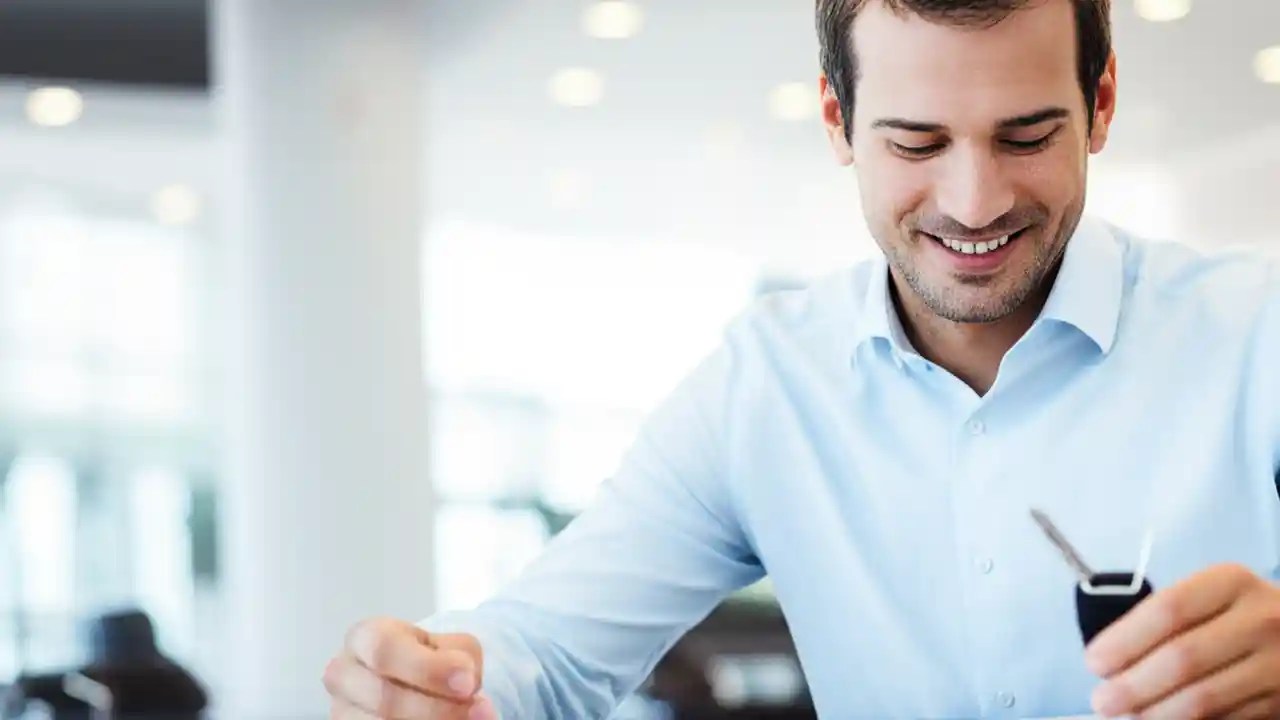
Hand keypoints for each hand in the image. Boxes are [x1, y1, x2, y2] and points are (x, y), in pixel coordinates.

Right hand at [323, 617, 497, 719]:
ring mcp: (342, 711)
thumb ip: (460, 658)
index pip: (385, 650)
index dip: (428, 669)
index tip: (467, 683)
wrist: (413, 681)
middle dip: (438, 708)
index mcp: (364, 638)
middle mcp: (343, 675)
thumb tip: (467, 687)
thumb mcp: (449, 645)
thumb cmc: (430, 658)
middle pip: (384, 699)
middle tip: (480, 710)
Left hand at [1083, 563, 1279, 718]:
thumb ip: (1166, 620)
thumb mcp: (1209, 598)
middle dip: (1133, 685)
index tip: (1095, 662)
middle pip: (1183, 658)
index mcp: (1230, 583)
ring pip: (1205, 697)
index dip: (1125, 640)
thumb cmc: (1237, 613)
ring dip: (1157, 712)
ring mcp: (1277, 662)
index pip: (1168, 610)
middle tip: (1102, 701)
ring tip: (1130, 716)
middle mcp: (1260, 619)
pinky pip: (1228, 717)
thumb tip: (1110, 661)